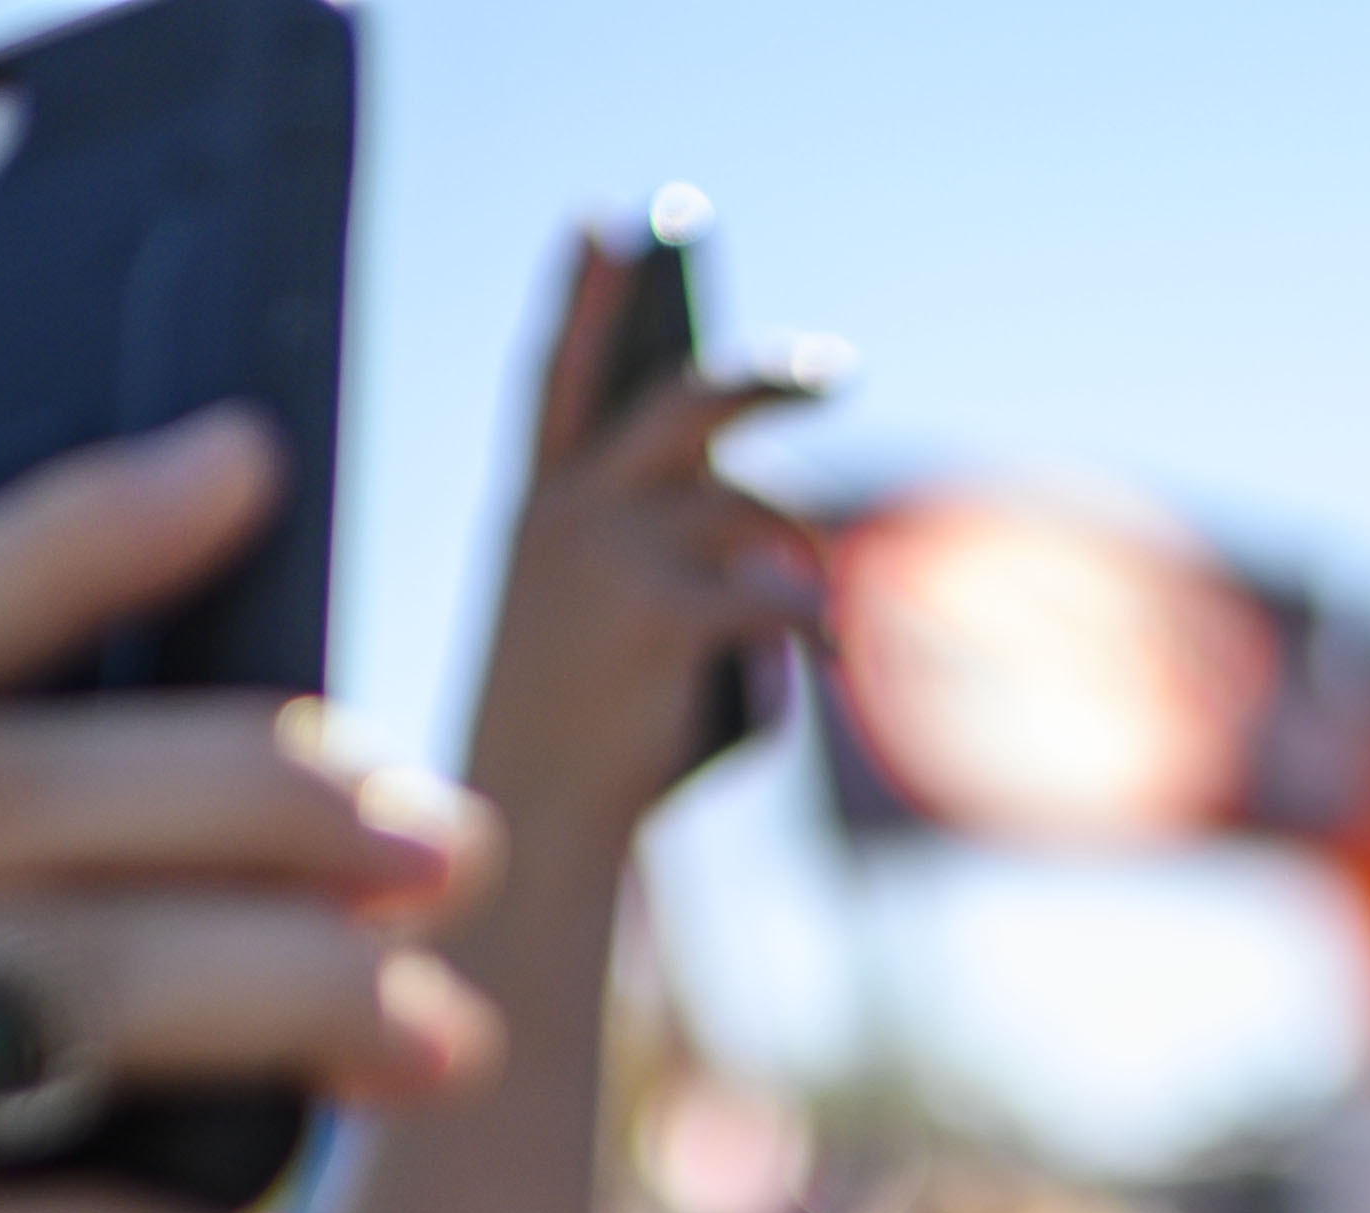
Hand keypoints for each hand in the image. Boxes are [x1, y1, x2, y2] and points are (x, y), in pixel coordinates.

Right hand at [459, 233, 835, 865]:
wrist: (531, 832)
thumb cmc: (581, 747)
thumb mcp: (600, 631)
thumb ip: (675, 563)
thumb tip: (793, 545)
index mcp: (535, 512)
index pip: (558, 379)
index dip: (587, 300)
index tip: (610, 223)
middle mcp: (565, 513)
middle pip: (685, 404)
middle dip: (766, 377)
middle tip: (837, 372)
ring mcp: (609, 555)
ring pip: (750, 513)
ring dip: (805, 565)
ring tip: (833, 615)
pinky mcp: (660, 614)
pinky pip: (775, 601)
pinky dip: (818, 636)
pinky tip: (838, 667)